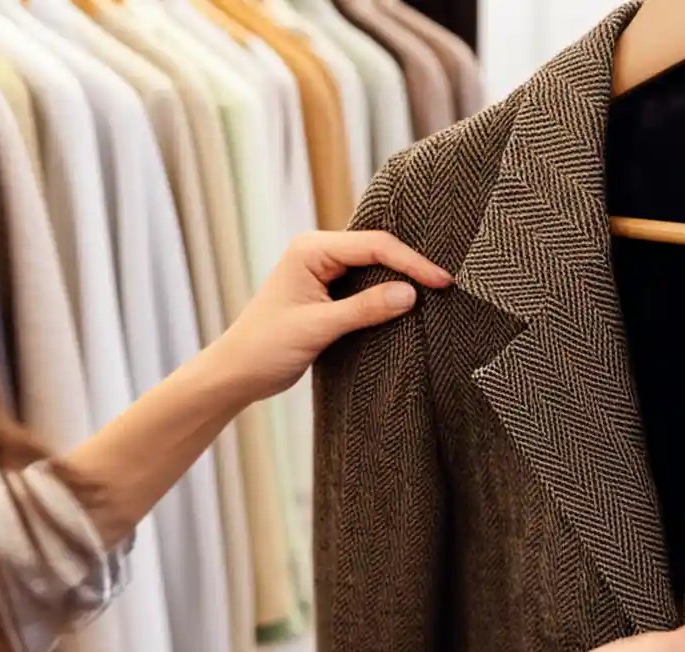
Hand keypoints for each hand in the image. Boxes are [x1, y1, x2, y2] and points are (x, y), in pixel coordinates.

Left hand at [213, 231, 451, 401]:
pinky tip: (410, 302)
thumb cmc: (265, 347)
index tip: (442, 282)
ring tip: (437, 291)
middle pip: (378, 249)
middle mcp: (318, 252)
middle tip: (447, 285)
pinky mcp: (329, 292)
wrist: (236, 373)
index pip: (374, 246)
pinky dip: (388, 293)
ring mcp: (324, 271)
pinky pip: (367, 284)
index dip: (411, 262)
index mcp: (311, 249)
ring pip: (375, 266)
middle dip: (411, 265)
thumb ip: (364, 308)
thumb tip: (410, 294)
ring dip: (401, 278)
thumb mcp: (318, 327)